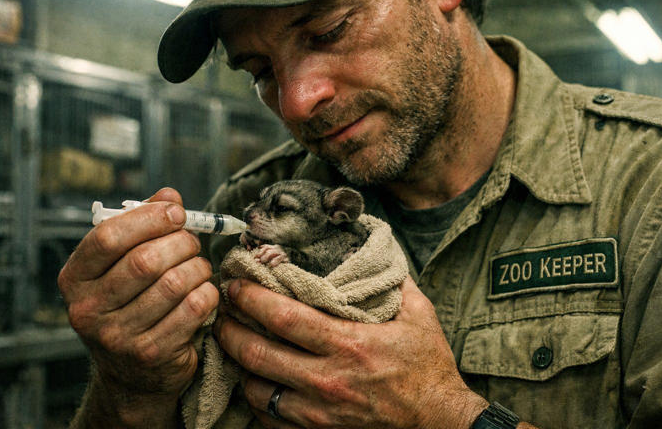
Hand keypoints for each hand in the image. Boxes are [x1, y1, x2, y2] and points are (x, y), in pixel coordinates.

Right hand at [57, 188, 218, 426]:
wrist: (131, 374)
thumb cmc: (129, 304)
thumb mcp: (122, 264)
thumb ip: (143, 225)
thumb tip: (169, 195)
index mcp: (75, 279)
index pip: (108, 237)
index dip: (149, 217)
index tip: (177, 212)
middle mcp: (88, 310)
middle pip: (145, 260)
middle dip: (181, 242)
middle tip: (192, 242)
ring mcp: (118, 336)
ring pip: (174, 283)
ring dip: (197, 267)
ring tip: (198, 267)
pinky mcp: (152, 353)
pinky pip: (194, 308)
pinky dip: (207, 292)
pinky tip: (203, 291)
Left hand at [214, 276, 486, 427]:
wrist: (440, 423)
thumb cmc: (429, 368)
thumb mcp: (420, 316)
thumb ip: (395, 282)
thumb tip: (379, 250)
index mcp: (348, 344)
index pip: (284, 317)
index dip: (251, 299)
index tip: (236, 285)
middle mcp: (327, 380)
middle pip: (258, 354)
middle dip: (230, 330)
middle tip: (221, 313)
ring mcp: (319, 413)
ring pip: (256, 390)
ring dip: (238, 366)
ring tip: (232, 346)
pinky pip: (270, 420)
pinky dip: (256, 399)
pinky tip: (255, 381)